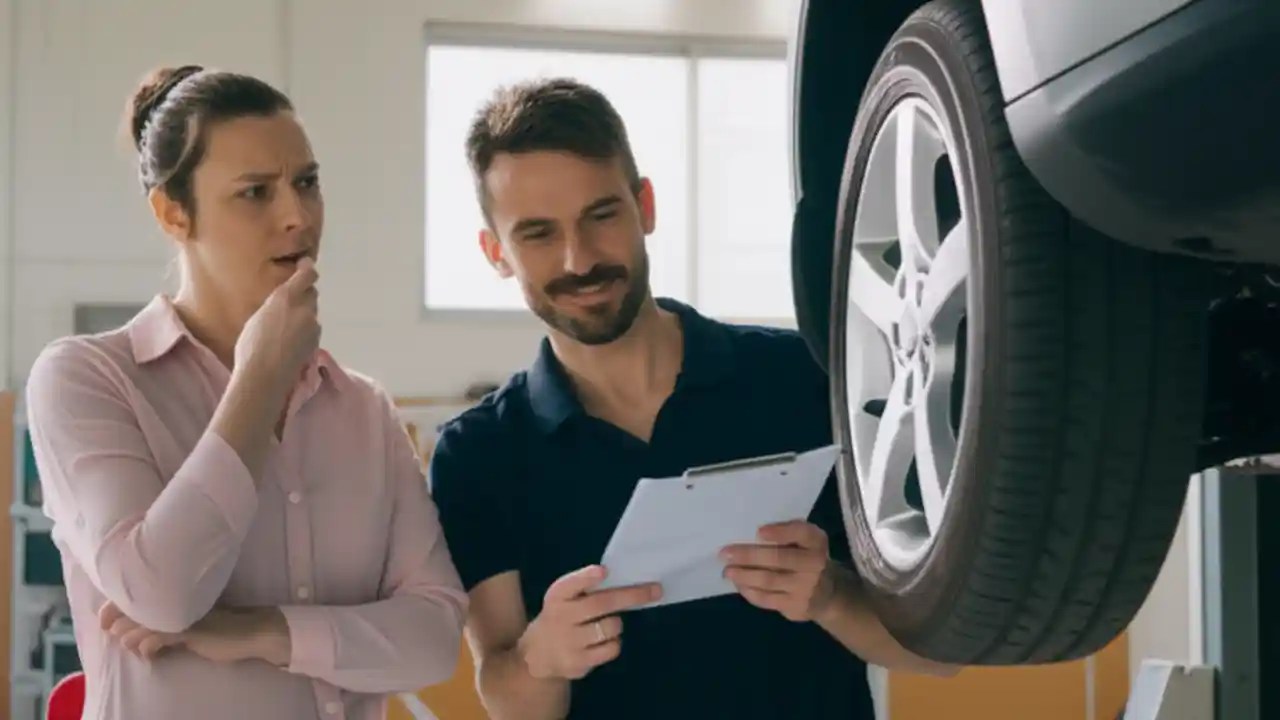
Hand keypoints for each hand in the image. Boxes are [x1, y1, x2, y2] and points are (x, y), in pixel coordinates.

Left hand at [98, 603, 290, 665]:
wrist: (249, 630)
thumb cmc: (219, 624)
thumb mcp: (188, 618)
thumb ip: (167, 619)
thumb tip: (137, 631)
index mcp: (177, 591)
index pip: (137, 591)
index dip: (114, 605)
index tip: (104, 621)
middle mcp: (178, 597)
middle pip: (135, 606)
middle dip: (119, 623)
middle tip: (116, 635)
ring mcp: (184, 613)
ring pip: (144, 622)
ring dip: (131, 637)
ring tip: (131, 646)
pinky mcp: (191, 629)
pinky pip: (159, 637)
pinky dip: (147, 647)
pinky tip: (149, 655)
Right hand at [234, 257, 320, 395]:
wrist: (265, 374)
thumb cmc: (250, 345)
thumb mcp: (258, 317)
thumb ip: (275, 305)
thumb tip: (282, 304)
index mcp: (285, 297)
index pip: (307, 275)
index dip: (308, 268)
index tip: (306, 265)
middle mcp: (304, 307)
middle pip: (311, 293)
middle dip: (304, 294)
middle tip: (291, 302)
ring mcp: (313, 324)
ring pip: (312, 312)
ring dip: (304, 314)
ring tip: (287, 327)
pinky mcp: (316, 340)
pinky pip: (312, 328)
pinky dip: (305, 330)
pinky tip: (291, 340)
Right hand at [518, 565, 661, 680]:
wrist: (537, 655)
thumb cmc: (562, 616)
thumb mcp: (565, 599)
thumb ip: (586, 588)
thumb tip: (629, 579)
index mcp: (557, 596)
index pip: (570, 584)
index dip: (587, 577)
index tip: (604, 571)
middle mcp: (561, 617)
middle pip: (602, 604)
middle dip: (632, 595)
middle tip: (656, 589)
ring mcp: (570, 642)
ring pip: (611, 627)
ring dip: (616, 623)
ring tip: (605, 624)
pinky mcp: (579, 663)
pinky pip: (612, 649)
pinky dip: (614, 643)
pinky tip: (601, 642)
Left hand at [721, 520, 836, 621]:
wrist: (829, 594)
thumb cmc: (807, 558)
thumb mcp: (807, 541)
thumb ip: (788, 532)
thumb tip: (757, 534)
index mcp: (816, 543)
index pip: (802, 533)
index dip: (781, 532)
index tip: (759, 531)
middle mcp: (814, 565)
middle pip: (779, 559)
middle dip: (749, 556)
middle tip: (725, 554)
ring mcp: (805, 588)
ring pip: (769, 581)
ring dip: (744, 575)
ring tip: (727, 571)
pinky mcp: (796, 607)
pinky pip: (768, 599)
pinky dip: (750, 591)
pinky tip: (739, 584)